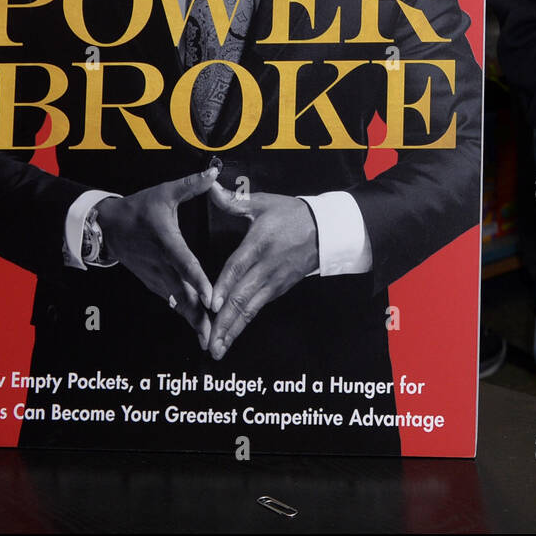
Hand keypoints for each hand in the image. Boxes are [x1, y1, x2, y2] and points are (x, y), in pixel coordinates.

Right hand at [97, 168, 216, 343]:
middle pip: (182, 291)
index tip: (210, 298)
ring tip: (207, 339)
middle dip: (198, 314)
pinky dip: (183, 313)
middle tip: (214, 333)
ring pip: (177, 300)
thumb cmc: (140, 208)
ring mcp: (155, 275)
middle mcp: (160, 263)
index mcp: (166, 241)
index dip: (197, 280)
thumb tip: (215, 172)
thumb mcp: (164, 193)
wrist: (107, 227)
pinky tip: (195, 328)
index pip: (185, 263)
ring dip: (191, 319)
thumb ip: (191, 185)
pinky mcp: (152, 281)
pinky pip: (170, 299)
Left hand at [205, 183, 318, 361]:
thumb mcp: (264, 203)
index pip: (239, 267)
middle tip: (209, 343)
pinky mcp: (280, 289)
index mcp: (260, 243)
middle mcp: (267, 266)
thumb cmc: (292, 214)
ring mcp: (275, 281)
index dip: (225, 286)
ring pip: (251, 309)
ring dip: (233, 330)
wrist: (326, 229)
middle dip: (225, 322)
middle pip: (243, 297)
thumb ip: (234, 200)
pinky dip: (244, 324)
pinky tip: (231, 336)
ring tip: (217, 349)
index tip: (212, 305)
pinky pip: (258, 308)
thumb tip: (209, 186)